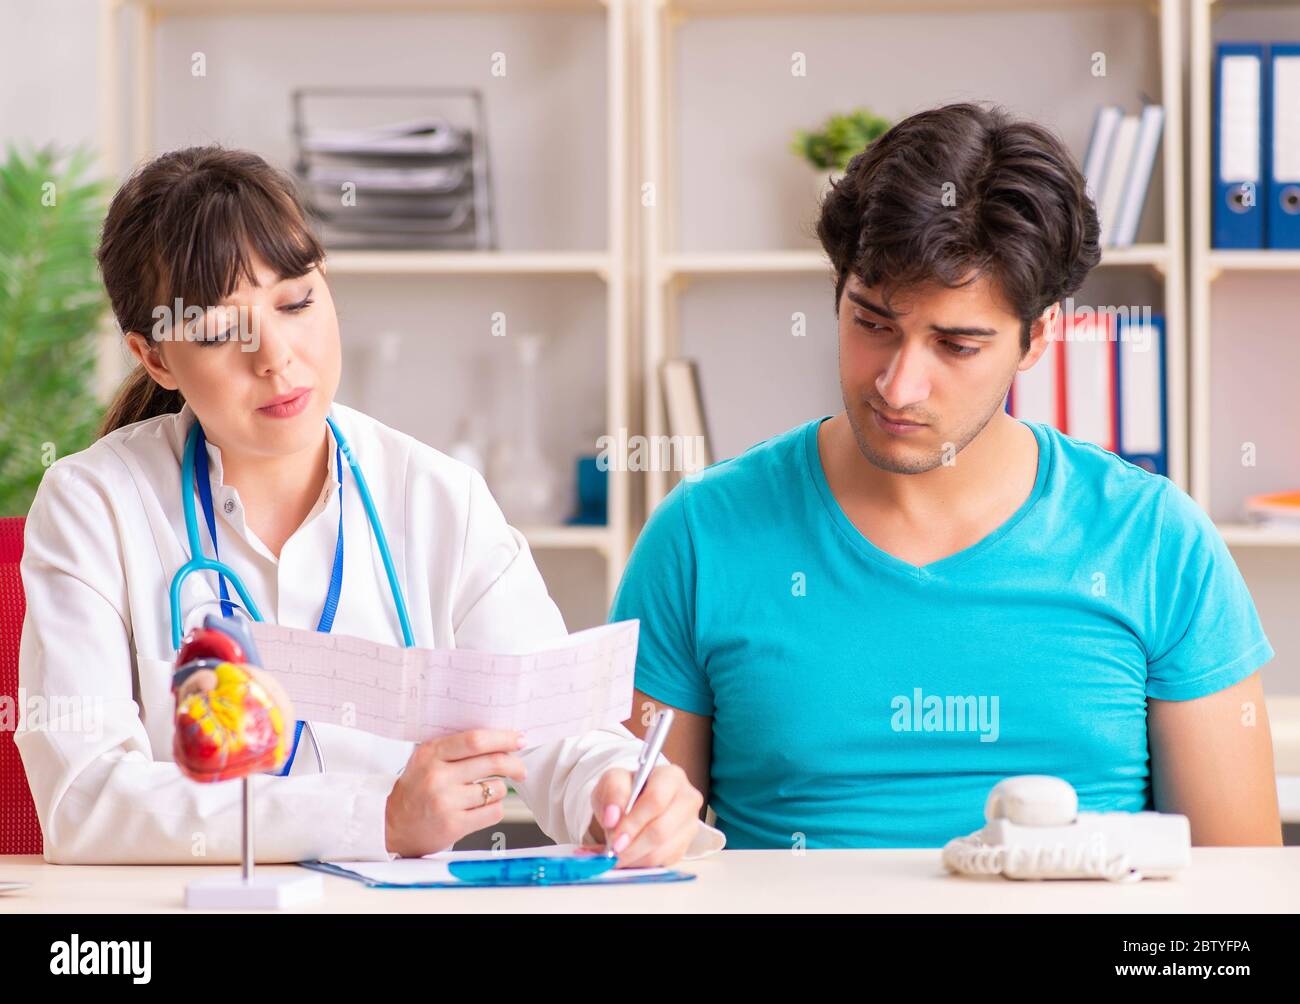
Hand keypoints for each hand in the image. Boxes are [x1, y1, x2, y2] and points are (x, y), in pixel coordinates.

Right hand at [385, 729, 526, 857]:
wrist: (393, 825)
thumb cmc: (415, 790)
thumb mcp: (427, 759)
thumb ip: (456, 747)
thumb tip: (499, 738)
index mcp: (431, 753)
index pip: (475, 740)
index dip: (503, 738)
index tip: (519, 740)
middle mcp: (437, 776)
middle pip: (492, 762)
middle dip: (514, 764)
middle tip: (520, 768)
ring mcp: (445, 801)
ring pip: (496, 789)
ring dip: (499, 790)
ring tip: (485, 793)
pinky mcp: (454, 825)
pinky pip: (493, 811)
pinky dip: (494, 808)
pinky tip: (481, 808)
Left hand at [583, 764, 702, 867]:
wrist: (635, 801)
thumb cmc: (627, 789)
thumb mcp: (613, 780)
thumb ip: (613, 792)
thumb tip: (612, 818)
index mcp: (671, 777)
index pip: (656, 800)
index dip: (634, 822)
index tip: (614, 838)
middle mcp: (687, 799)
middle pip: (661, 830)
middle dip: (633, 846)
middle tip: (613, 852)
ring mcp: (690, 825)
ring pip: (662, 850)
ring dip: (635, 858)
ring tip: (616, 855)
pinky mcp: (686, 845)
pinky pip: (663, 862)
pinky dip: (641, 864)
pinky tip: (629, 856)